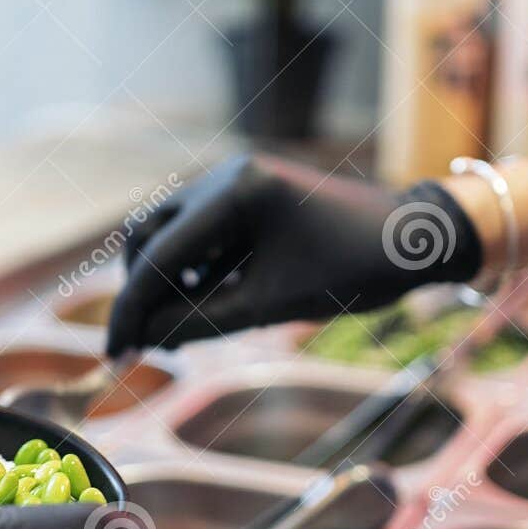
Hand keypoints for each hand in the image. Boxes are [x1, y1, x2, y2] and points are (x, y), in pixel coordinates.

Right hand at [106, 154, 481, 354]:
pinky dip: (194, 269)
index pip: (161, 256)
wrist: (411, 239)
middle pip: (152, 236)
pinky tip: (202, 305)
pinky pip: (201, 232)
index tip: (116, 354)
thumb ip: (200, 322)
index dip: (132, 311)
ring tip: (174, 330)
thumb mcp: (270, 306)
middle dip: (143, 291)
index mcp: (236, 192)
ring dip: (166, 280)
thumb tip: (145, 338)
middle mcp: (227, 174)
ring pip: (172, 233)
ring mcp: (236, 179)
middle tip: (143, 344)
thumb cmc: (352, 270)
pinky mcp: (248, 193)